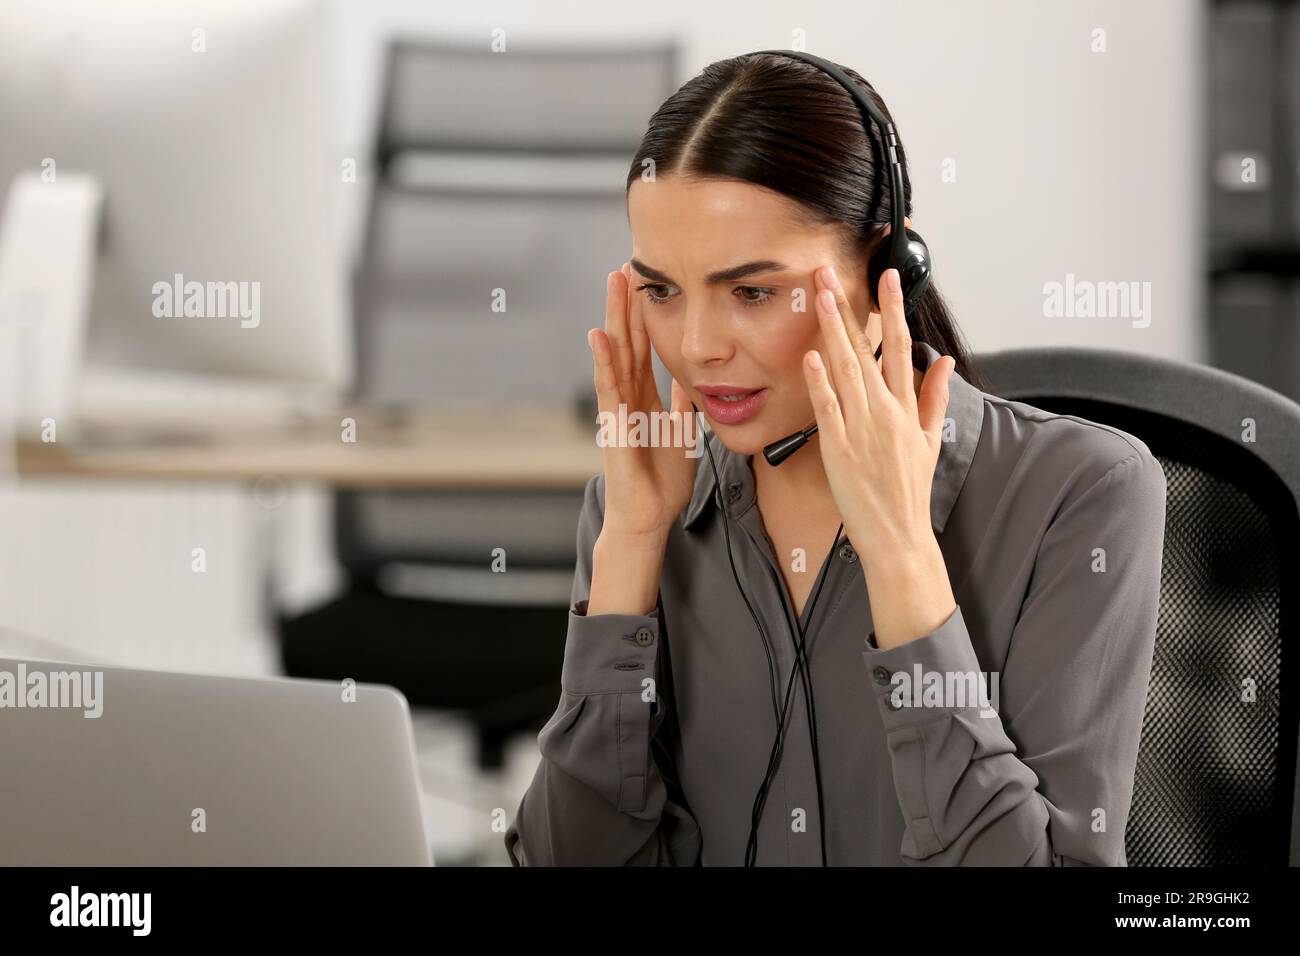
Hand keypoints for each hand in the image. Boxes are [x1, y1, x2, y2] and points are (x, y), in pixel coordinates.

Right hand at [587, 262, 699, 542]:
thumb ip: (681, 405)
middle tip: (626, 265)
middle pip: (627, 342)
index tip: (648, 283)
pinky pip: (609, 388)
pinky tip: (599, 336)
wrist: (649, 516)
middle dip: (627, 305)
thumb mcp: (682, 433)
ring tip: (613, 284)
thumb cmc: (663, 482)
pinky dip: (603, 361)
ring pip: (615, 355)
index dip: (645, 316)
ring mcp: (618, 409)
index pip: (644, 349)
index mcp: (646, 399)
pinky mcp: (613, 425)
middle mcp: (628, 398)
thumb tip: (691, 378)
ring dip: (614, 318)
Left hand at [802, 264, 957, 647]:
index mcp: (906, 408)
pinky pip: (827, 408)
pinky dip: (819, 382)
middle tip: (830, 274)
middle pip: (864, 350)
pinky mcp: (837, 448)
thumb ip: (935, 397)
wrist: (898, 534)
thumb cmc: (910, 492)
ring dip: (829, 331)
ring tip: (817, 298)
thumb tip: (942, 362)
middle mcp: (884, 413)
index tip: (886, 278)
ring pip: (844, 370)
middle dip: (847, 309)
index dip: (891, 310)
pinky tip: (810, 356)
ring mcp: (860, 429)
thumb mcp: (931, 441)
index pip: (899, 347)